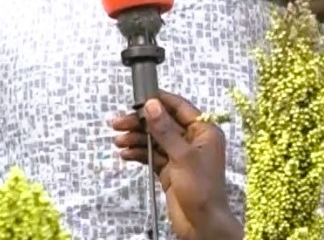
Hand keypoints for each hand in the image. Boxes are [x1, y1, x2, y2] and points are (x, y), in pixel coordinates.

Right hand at [110, 92, 241, 239]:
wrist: (202, 224)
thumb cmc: (202, 190)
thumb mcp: (182, 156)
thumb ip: (165, 130)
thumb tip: (152, 105)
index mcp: (204, 131)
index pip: (179, 107)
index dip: (159, 101)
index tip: (139, 98)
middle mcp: (192, 140)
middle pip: (163, 123)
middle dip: (140, 123)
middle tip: (118, 122)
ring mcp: (180, 156)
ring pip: (154, 140)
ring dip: (136, 139)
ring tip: (118, 140)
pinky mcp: (170, 170)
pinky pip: (151, 155)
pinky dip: (138, 153)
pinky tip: (126, 154)